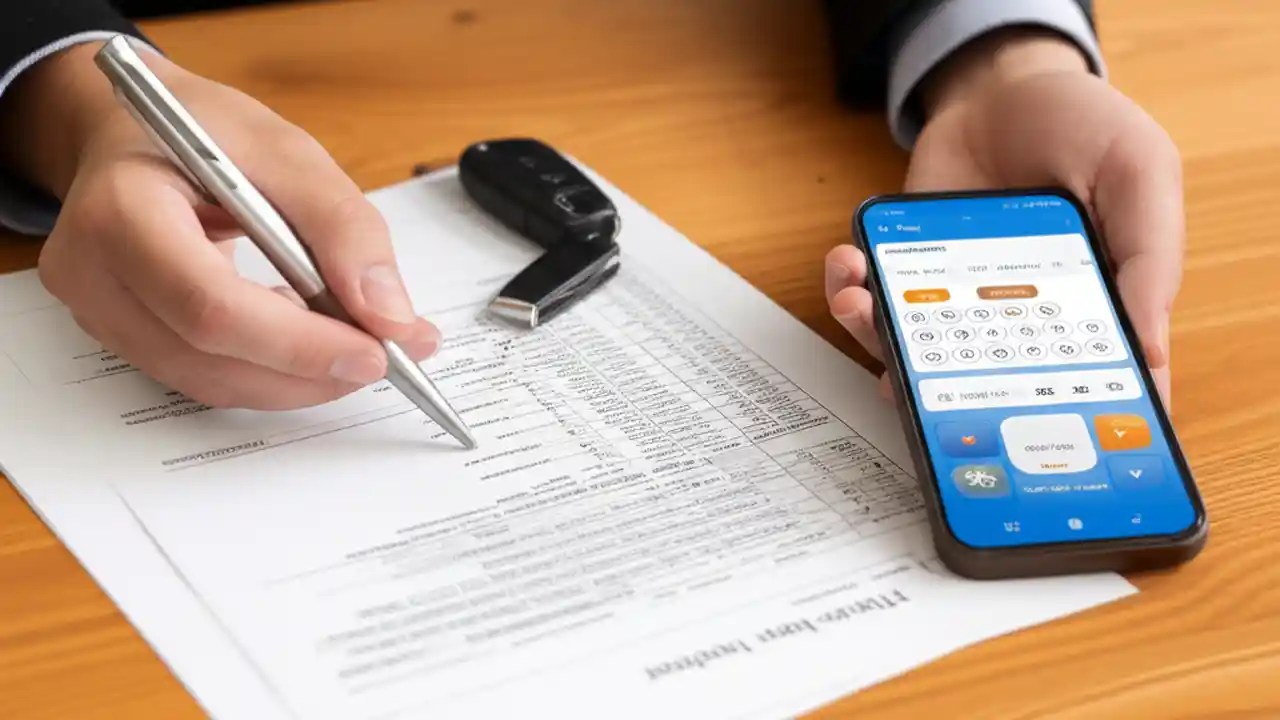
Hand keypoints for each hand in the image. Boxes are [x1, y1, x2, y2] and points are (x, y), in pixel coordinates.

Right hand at [0, 43, 439, 408]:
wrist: (131, 133)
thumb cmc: (203, 131)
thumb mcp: (287, 151)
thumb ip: (345, 230)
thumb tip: (390, 317)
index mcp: (122, 209)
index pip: (210, 304)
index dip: (300, 343)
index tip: (376, 351)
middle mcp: (92, 271)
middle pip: (208, 355)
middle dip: (309, 370)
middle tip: (384, 357)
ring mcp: (97, 311)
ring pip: (208, 381)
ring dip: (296, 380)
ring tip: (355, 344)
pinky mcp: (120, 334)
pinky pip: (202, 376)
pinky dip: (268, 372)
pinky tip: (306, 339)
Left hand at [825, 30, 1182, 406]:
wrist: (1006, 85)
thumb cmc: (1084, 127)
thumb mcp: (1140, 175)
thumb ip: (1150, 258)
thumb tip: (1153, 354)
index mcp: (1091, 312)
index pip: (1081, 392)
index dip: (1058, 428)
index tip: (1028, 445)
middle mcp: (1018, 319)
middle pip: (980, 386)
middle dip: (942, 397)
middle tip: (915, 388)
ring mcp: (957, 298)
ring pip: (915, 351)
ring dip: (877, 339)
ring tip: (859, 306)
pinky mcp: (911, 270)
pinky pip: (875, 301)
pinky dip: (851, 292)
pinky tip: (849, 266)